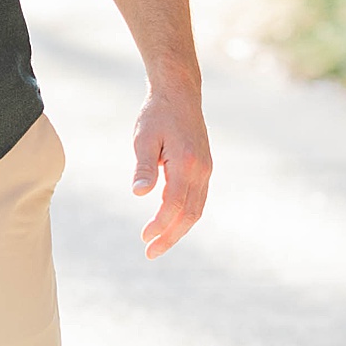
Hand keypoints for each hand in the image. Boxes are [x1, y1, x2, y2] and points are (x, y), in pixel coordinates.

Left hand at [132, 84, 210, 261]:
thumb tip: (139, 194)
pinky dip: (185, 215)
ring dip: (179, 229)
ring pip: (196, 209)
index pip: (175, 204)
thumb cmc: (157, 114)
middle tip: (151, 253)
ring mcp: (206, 169)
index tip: (144, 239)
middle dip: (171, 236)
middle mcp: (202, 169)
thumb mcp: (144, 138)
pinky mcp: (204, 167)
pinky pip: (197, 199)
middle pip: (190, 214)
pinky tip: (169, 222)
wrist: (179, 93)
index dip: (160, 225)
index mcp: (187, 163)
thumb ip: (143, 166)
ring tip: (158, 243)